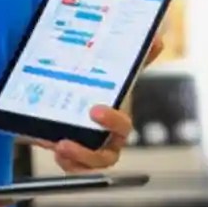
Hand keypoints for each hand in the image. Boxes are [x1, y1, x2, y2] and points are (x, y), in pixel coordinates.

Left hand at [27, 34, 161, 172]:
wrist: (80, 99)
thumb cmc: (104, 90)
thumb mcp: (114, 72)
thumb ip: (136, 58)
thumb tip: (156, 39)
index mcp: (118, 120)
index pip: (121, 126)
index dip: (111, 121)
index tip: (95, 111)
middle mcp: (107, 139)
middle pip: (106, 155)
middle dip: (87, 152)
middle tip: (65, 142)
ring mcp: (92, 149)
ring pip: (89, 164)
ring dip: (75, 160)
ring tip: (58, 148)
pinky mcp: (75, 154)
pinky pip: (74, 167)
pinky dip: (65, 162)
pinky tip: (51, 146)